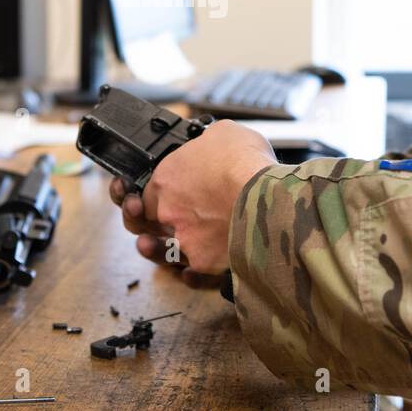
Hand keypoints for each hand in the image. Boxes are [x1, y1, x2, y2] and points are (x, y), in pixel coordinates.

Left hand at [109, 120, 275, 278]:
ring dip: (159, 251)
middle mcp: (168, 213)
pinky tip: (191, 272)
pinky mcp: (205, 265)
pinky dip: (192, 276)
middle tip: (157, 221)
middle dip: (144, 223)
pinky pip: (191, 275)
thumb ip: (208, 142)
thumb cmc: (246, 164)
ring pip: (162, 253)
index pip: (146, 192)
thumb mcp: (223, 133)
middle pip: (147, 224)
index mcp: (165, 180)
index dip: (153, 194)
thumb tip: (213, 141)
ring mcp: (184, 241)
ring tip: (165, 249)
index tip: (162, 194)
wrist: (267, 197)